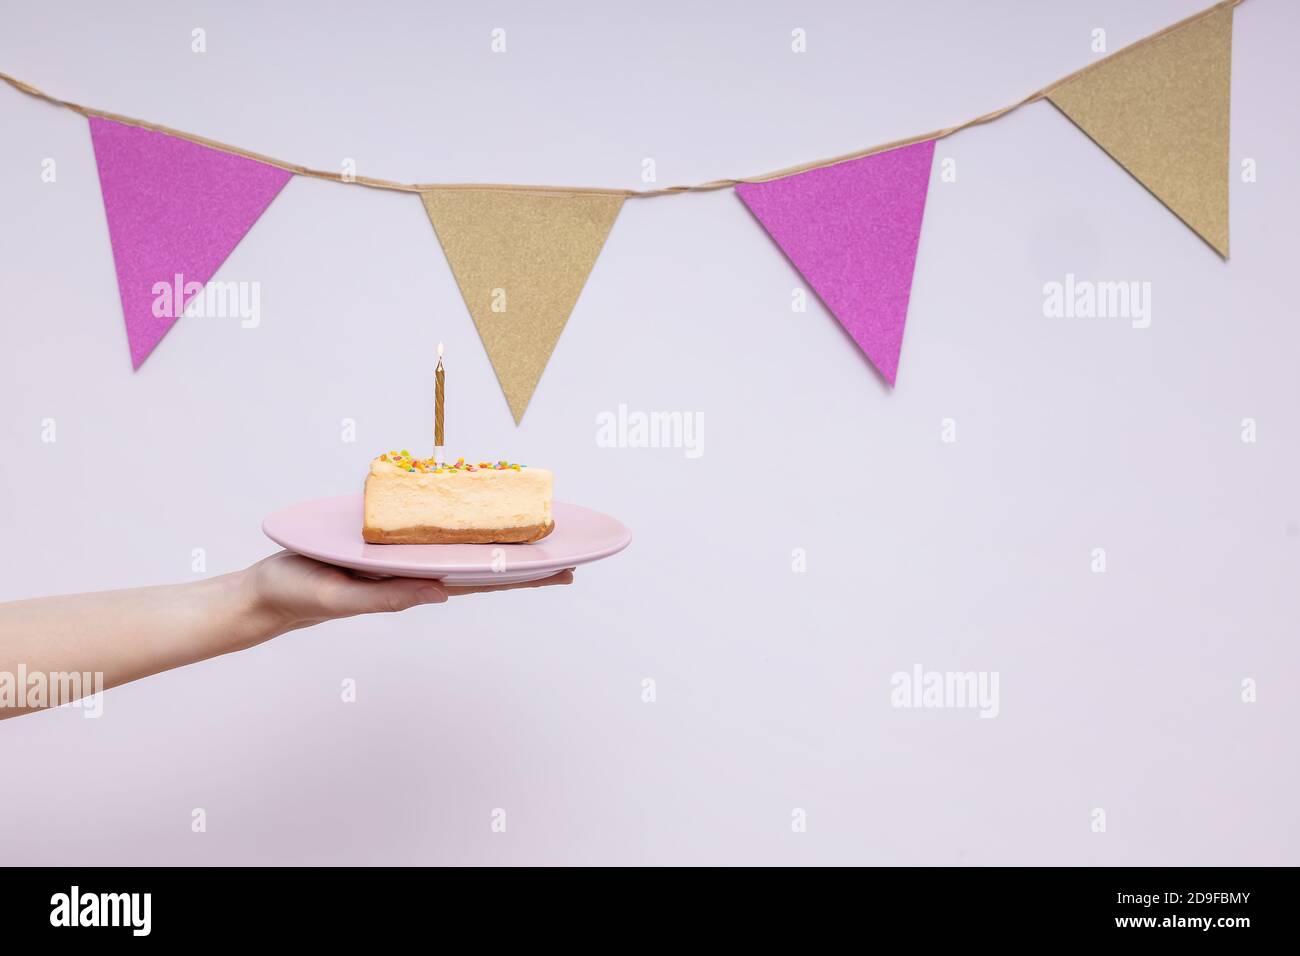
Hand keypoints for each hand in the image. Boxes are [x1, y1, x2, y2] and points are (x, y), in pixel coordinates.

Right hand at [238, 551, 573, 639]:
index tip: (564, 573)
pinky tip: (472, 519)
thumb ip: (388, 597)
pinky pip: (428, 531)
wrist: (267, 593)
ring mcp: (402, 560)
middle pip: (481, 567)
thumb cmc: (301, 597)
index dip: (523, 578)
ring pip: (459, 548)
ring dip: (496, 543)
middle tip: (571, 558)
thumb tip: (441, 591)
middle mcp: (416, 573)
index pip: (481, 583)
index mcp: (414, 586)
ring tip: (535, 536)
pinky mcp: (383, 545)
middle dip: (526, 564)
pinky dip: (456, 525)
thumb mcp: (341, 598)